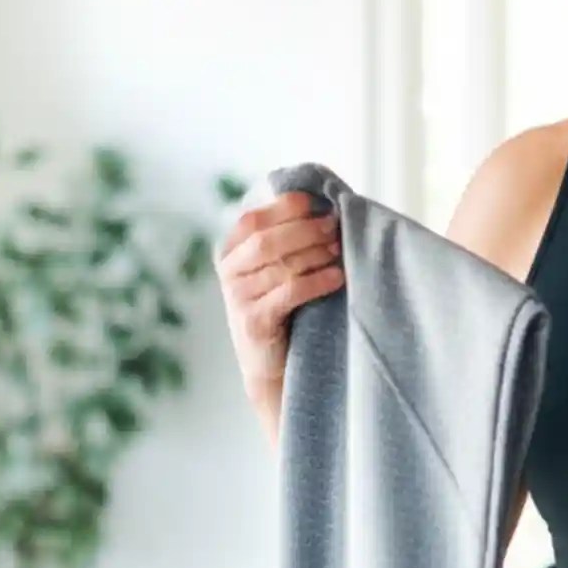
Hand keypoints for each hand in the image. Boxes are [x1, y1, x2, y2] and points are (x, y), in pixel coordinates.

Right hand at [215, 191, 344, 383]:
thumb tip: (323, 209)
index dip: (283, 207)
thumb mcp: (276, 271)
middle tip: (333, 226)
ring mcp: (237, 299)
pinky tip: (337, 277)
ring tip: (339, 249)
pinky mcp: (253, 322)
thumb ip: (287, 242)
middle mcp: (228, 273)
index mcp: (230, 252)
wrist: (271, 364)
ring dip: (315, 254)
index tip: (315, 202)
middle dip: (304, 230)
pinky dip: (317, 281)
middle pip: (266, 241)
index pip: (253, 220)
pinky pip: (289, 293)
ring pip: (280, 266)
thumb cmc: (282, 309)